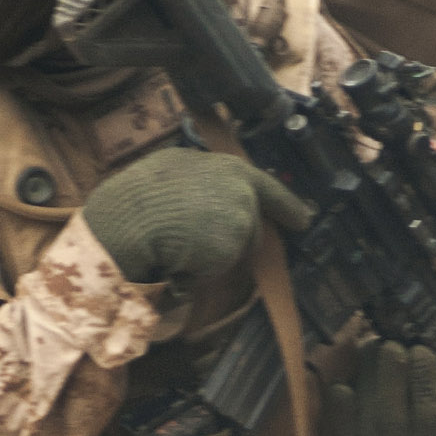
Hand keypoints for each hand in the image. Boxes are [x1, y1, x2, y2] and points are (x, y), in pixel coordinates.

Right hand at [82, 144, 310, 289]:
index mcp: (228, 167)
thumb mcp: (175, 168)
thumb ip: (203, 180)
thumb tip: (208, 196)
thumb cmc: (140, 194)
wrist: (131, 217)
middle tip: (204, 243)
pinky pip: (222, 266)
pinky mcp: (234, 245)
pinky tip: (180, 258)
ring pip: (237, 248)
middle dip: (235, 238)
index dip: (288, 205)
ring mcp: (242, 217)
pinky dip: (203, 269)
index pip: (268, 187)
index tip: (304, 219)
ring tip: (179, 244)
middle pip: (252, 223)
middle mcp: (243, 189)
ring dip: (214, 253)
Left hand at [319, 340, 435, 435]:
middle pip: (391, 399)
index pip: (428, 403)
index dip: (424, 371)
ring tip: (372, 350)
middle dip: (392, 363)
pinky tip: (349, 382)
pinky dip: (341, 392)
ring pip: (364, 397)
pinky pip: (338, 408)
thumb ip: (434, 397)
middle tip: (392, 346)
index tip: (419, 349)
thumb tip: (419, 347)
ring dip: (367, 367)